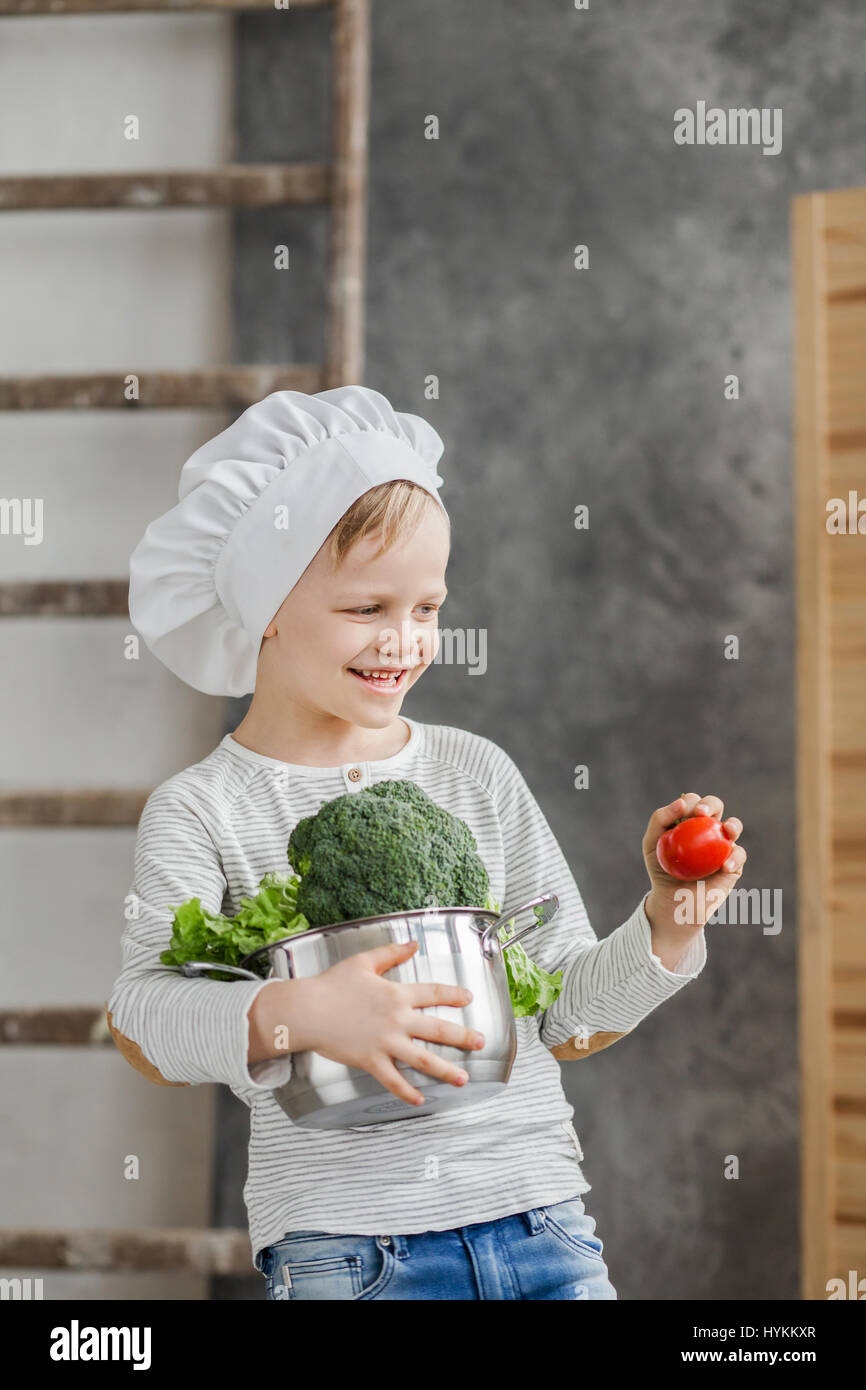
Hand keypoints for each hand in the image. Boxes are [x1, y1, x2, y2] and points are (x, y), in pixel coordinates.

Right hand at [251, 940, 485, 1105]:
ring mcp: (385, 1042)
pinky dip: (407, 1092)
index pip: (434, 993)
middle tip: (481, 1042)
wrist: (307, 1010)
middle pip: (438, 1030)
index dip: (454, 995)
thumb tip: (413, 943)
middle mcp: (397, 1020)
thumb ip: (392, 952)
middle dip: (463, 1037)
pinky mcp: (371, 1060)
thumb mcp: (364, 961)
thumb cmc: (332, 984)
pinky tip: (420, 1099)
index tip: (469, 999)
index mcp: (397, 994)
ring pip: (423, 1059)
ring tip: (463, 1079)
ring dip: (445, 1070)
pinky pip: (393, 1080)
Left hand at [643, 791, 746, 929]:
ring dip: (733, 825)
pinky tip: (724, 865)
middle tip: (702, 814)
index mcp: (690, 820)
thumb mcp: (652, 843)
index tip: (686, 810)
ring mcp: (722, 845)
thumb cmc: (661, 869)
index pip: (694, 802)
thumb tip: (681, 801)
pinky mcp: (733, 864)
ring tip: (727, 831)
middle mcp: (708, 828)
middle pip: (716, 806)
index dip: (693, 801)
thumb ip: (660, 819)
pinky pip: (739, 855)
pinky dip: (734, 857)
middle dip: (711, 804)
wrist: (672, 900)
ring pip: (734, 827)